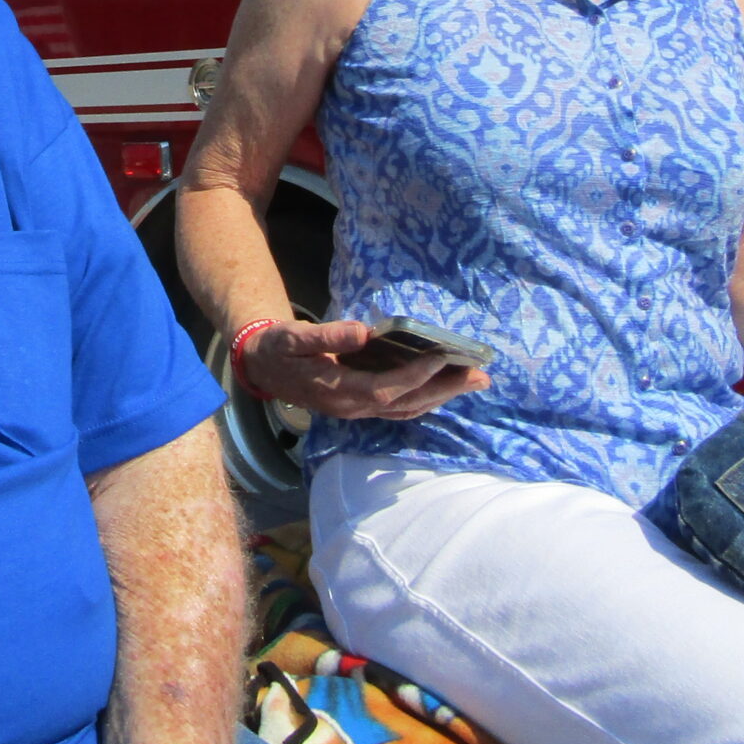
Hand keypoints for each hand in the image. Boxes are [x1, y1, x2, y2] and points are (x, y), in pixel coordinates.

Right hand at [238, 318, 487, 420]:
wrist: (263, 367)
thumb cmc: (279, 349)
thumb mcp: (293, 337)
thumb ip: (325, 337)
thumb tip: (362, 333)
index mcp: (337, 391)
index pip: (384, 389)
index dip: (414, 376)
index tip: (441, 357)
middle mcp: (352, 407)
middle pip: (405, 405)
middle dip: (444, 390)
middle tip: (480, 375)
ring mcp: (358, 410)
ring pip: (407, 409)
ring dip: (442, 396)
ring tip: (474, 380)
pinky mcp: (362, 405)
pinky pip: (400, 407)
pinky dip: (426, 397)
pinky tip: (444, 385)